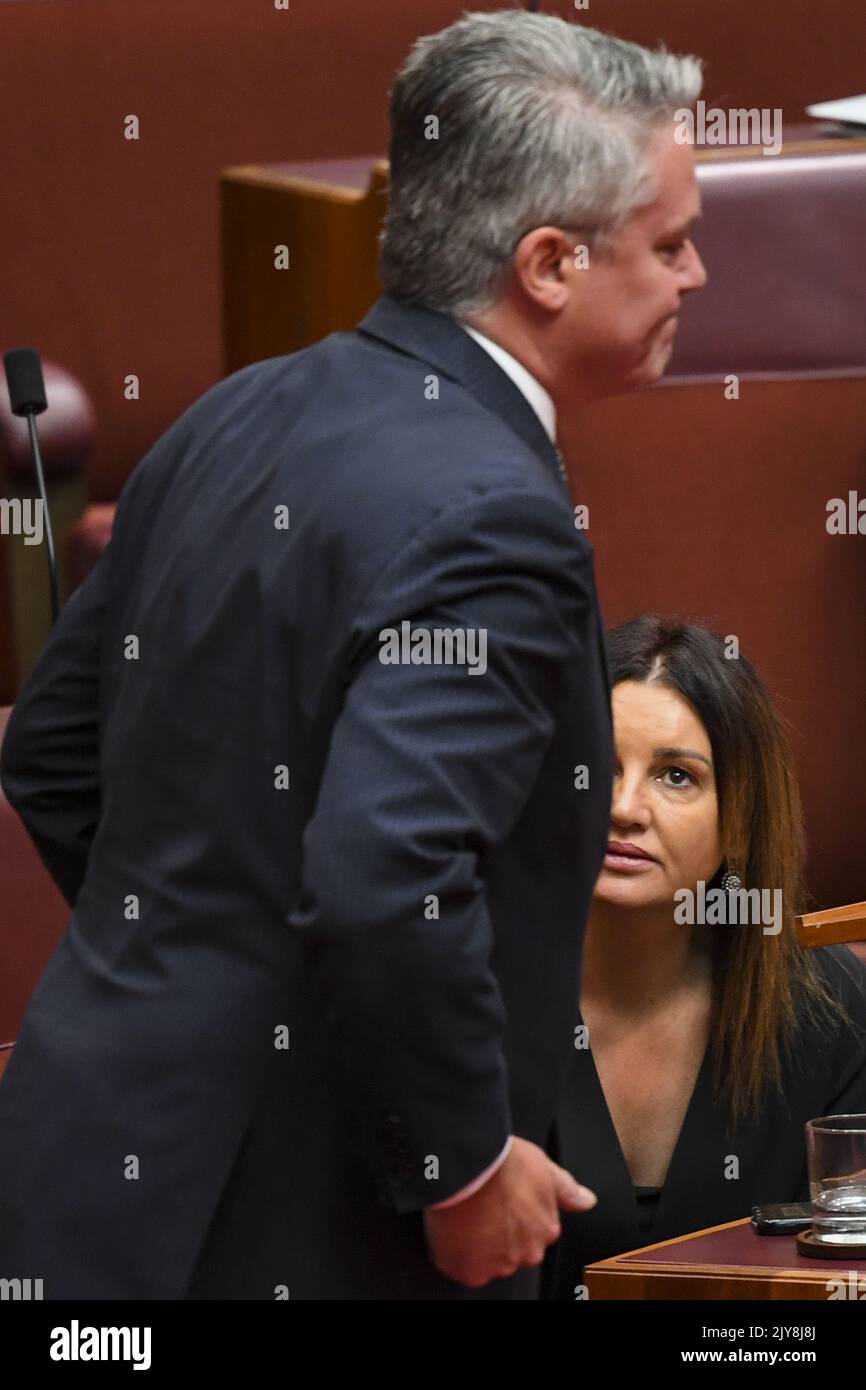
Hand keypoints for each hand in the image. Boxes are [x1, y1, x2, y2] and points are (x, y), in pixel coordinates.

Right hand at [422, 1135, 596, 1287]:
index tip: (500, 1203)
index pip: (532, 1234)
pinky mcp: (472, 1271)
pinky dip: (455, 1255)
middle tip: (480, 1209)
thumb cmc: (505, 1162)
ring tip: (465, 1215)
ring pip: (487, 1261)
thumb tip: (588, 1201)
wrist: (470, 1165)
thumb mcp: (543, 1167)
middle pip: (511, 1252)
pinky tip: (451, 1229)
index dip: (513, 1218)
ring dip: (478, 1246)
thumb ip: (566, 1189)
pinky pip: (462, 1269)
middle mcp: (528, 1253)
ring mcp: (500, 1264)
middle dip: (498, 1236)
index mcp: (546, 1229)